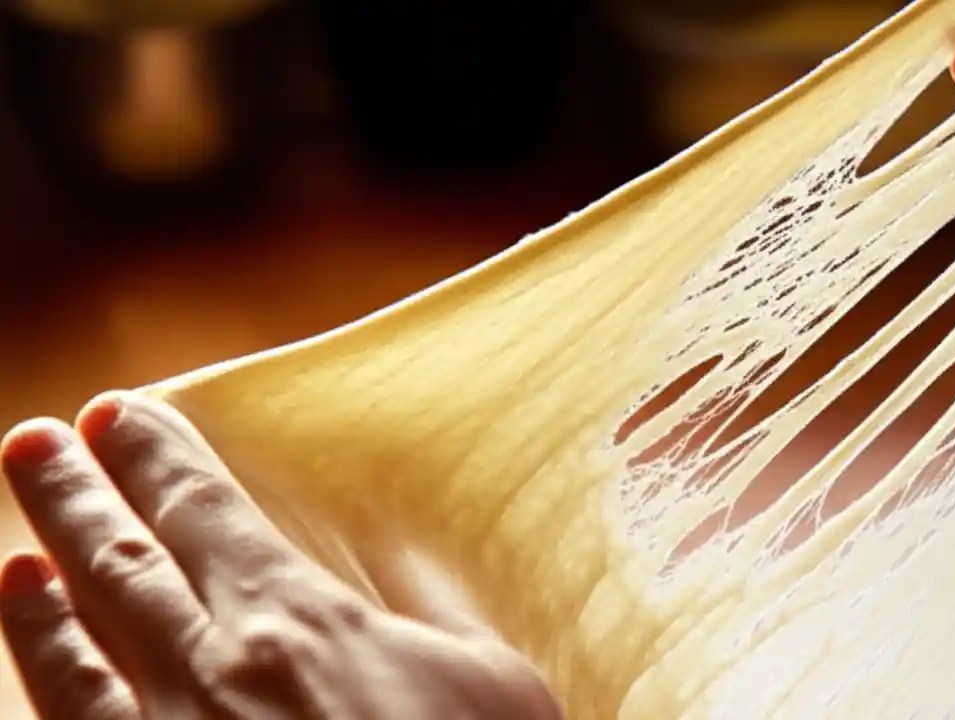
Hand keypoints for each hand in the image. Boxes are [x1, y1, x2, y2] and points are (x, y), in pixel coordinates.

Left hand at [0, 392, 561, 719]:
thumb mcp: (493, 680)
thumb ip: (439, 611)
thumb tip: (408, 556)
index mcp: (297, 620)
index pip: (205, 512)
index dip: (155, 457)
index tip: (119, 414)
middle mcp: (210, 667)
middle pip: (123, 561)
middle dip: (74, 496)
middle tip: (34, 441)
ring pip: (75, 647)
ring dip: (40, 587)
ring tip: (18, 546)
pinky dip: (42, 679)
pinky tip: (30, 660)